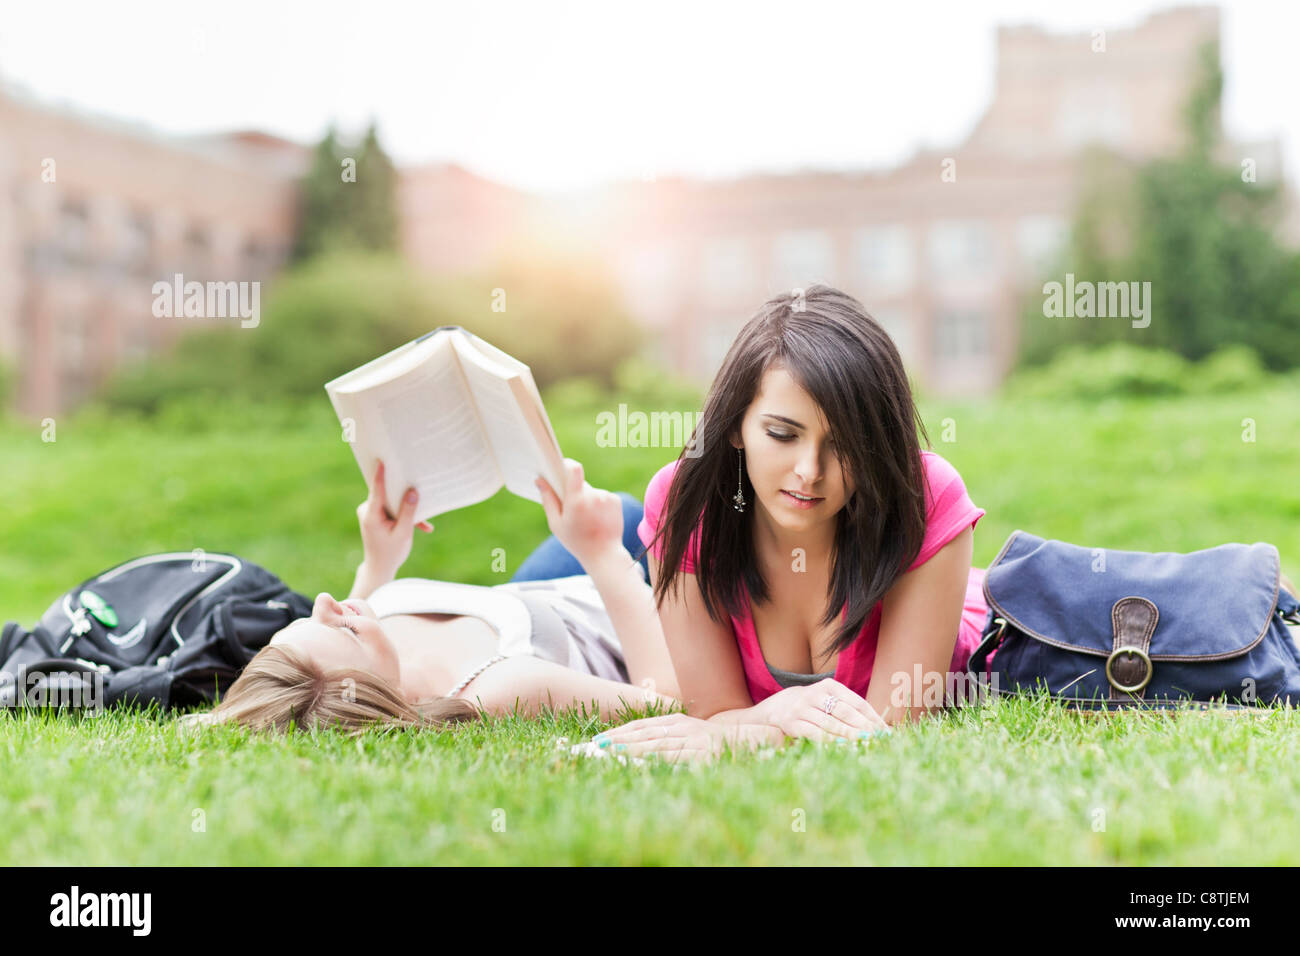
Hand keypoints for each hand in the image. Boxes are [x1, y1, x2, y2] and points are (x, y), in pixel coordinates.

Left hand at [356, 459, 431, 579]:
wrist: (379, 568)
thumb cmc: (391, 553)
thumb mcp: (403, 533)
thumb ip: (408, 512)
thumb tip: (412, 491)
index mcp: (371, 515)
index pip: (376, 490)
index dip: (380, 474)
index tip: (381, 460)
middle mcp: (367, 510)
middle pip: (387, 494)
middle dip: (404, 495)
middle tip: (417, 484)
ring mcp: (371, 512)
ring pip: (392, 503)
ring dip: (408, 511)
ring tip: (424, 524)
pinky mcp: (376, 515)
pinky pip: (392, 509)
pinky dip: (405, 517)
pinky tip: (422, 527)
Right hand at [533, 459, 624, 567]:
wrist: (604, 554)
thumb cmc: (576, 542)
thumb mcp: (556, 524)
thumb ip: (548, 500)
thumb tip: (539, 481)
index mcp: (577, 501)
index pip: (573, 469)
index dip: (567, 465)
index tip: (561, 467)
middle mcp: (594, 496)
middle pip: (580, 484)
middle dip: (574, 492)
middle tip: (571, 509)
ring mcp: (607, 497)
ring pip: (591, 491)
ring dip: (587, 500)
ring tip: (586, 519)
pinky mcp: (616, 500)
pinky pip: (602, 496)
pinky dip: (598, 504)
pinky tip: (597, 519)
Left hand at [587, 713, 729, 764]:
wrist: (760, 738)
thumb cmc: (723, 742)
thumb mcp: (694, 736)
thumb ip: (672, 740)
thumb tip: (638, 750)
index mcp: (680, 722)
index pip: (643, 726)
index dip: (620, 732)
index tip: (600, 739)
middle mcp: (685, 728)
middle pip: (645, 733)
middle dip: (619, 739)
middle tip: (595, 745)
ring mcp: (696, 741)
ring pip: (658, 745)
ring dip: (632, 748)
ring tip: (611, 752)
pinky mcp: (707, 755)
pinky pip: (678, 757)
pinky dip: (658, 759)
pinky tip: (643, 761)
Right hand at [750, 678, 893, 743]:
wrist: (776, 707)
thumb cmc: (813, 706)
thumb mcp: (828, 700)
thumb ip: (849, 710)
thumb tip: (880, 727)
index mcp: (829, 685)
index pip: (857, 702)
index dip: (873, 717)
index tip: (886, 731)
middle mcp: (814, 694)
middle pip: (845, 712)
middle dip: (865, 728)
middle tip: (880, 740)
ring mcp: (801, 708)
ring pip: (831, 724)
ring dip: (850, 737)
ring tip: (866, 745)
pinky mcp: (791, 723)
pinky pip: (814, 734)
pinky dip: (830, 742)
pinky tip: (843, 748)